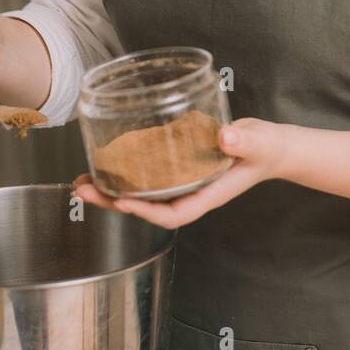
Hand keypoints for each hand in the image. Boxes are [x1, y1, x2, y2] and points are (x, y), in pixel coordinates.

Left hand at [71, 117, 290, 228]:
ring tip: (82, 181)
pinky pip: (147, 174)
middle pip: (147, 206)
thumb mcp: (258, 144)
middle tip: (82, 192)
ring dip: (111, 188)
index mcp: (207, 194)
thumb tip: (225, 136)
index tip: (123, 202)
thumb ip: (243, 141)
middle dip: (113, 202)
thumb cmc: (265, 149)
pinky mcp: (176, 164)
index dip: (146, 211)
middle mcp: (189, 191)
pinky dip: (126, 169)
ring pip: (141, 191)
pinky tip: (107, 159)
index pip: (173, 213)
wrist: (267, 145)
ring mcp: (181, 180)